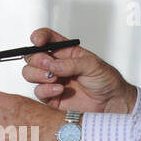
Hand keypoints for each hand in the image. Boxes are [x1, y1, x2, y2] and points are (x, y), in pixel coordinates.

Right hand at [20, 28, 135, 113]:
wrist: (111, 104)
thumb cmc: (106, 81)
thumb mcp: (93, 66)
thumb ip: (71, 64)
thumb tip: (53, 65)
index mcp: (66, 52)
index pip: (47, 39)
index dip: (39, 37)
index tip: (38, 41)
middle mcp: (56, 65)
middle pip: (32, 57)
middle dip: (37, 59)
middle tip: (48, 65)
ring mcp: (52, 81)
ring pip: (30, 73)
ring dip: (38, 74)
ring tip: (54, 78)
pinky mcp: (51, 97)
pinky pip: (38, 91)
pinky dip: (46, 90)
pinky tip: (59, 89)